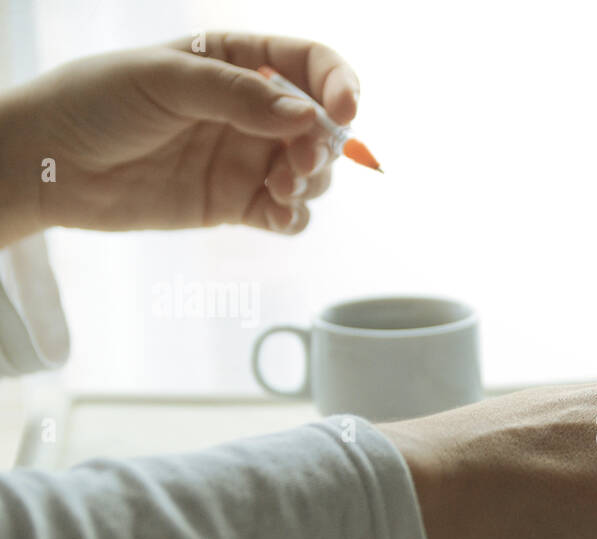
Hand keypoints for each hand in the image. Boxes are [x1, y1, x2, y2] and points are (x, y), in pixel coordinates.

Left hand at [0, 33, 358, 244]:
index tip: (345, 113)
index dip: (339, 85)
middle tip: (298, 164)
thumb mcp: (164, 80)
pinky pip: (288, 215)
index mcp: (238, 62)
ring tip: (281, 189)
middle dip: (324, 146)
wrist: (50, 164)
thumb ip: (236, 96)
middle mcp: (252, 110)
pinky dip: (295, 218)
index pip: (311, 65)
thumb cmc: (97, 102)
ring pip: (313, 173)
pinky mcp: (236, 204)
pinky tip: (277, 215)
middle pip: (321, 126)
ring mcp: (246, 158)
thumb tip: (303, 118)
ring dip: (312, 183)